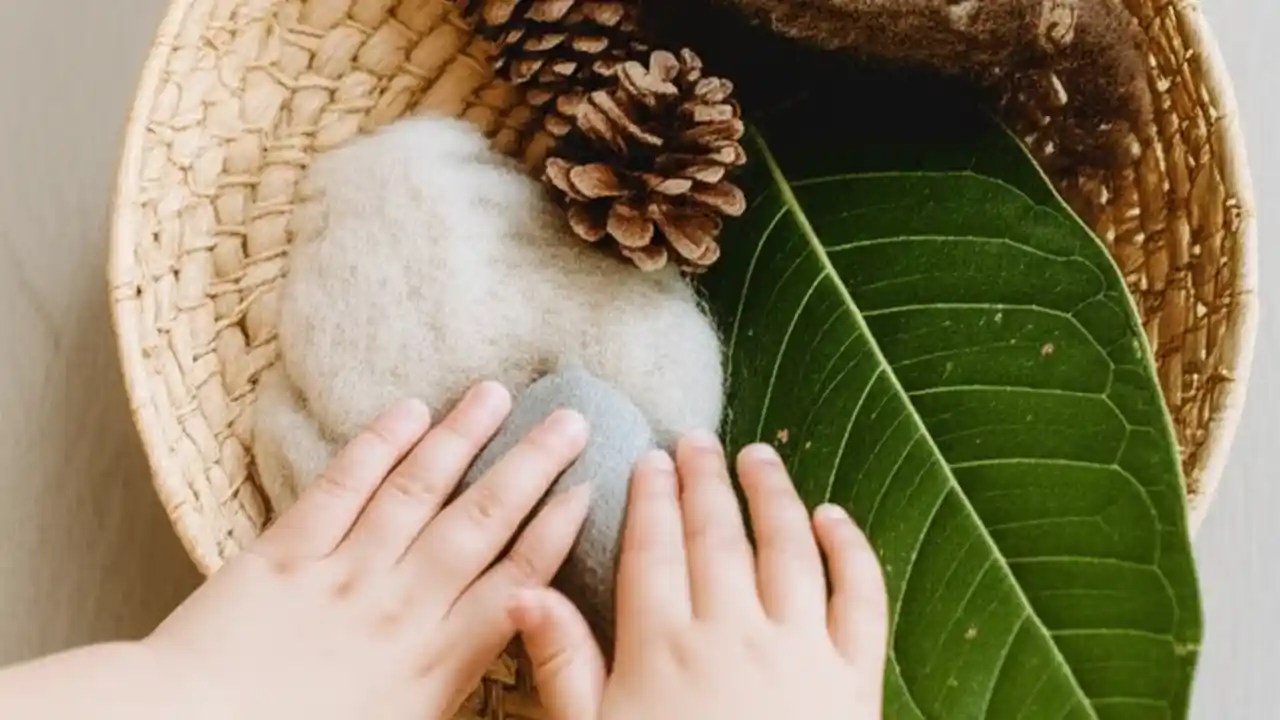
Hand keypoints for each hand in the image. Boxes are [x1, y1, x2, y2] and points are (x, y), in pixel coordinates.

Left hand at [143, 382, 591, 719]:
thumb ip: (453, 683)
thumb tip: (500, 641)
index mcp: (433, 661)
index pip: (516, 581)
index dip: (556, 530)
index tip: (588, 490)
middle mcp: (399, 607)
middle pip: (481, 521)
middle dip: (532, 466)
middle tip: (571, 421)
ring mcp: (343, 573)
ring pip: (418, 490)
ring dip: (463, 438)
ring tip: (496, 394)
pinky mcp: (285, 551)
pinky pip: (341, 487)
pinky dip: (377, 446)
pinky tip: (408, 412)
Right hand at [509, 433, 888, 719]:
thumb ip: (563, 666)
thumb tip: (522, 595)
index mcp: (663, 647)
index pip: (655, 549)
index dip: (651, 499)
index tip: (649, 458)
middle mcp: (733, 634)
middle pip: (716, 536)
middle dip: (703, 481)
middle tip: (696, 440)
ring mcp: (800, 651)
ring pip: (787, 548)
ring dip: (771, 494)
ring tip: (757, 456)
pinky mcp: (854, 677)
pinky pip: (859, 597)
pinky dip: (850, 549)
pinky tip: (832, 516)